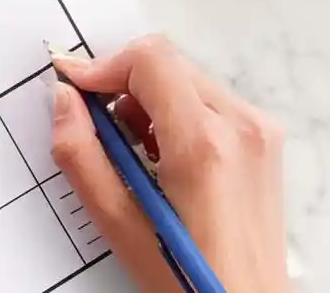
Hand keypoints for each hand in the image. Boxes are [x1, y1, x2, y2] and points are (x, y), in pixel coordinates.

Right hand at [50, 35, 288, 292]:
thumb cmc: (188, 279)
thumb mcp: (118, 223)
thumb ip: (81, 154)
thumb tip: (64, 101)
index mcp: (204, 145)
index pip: (150, 59)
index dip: (102, 66)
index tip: (73, 87)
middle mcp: (241, 126)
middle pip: (167, 64)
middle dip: (122, 86)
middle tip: (100, 128)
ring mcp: (259, 131)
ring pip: (186, 78)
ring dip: (148, 100)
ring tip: (134, 151)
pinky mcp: (265, 140)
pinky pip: (209, 100)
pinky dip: (176, 113)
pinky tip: (164, 157)